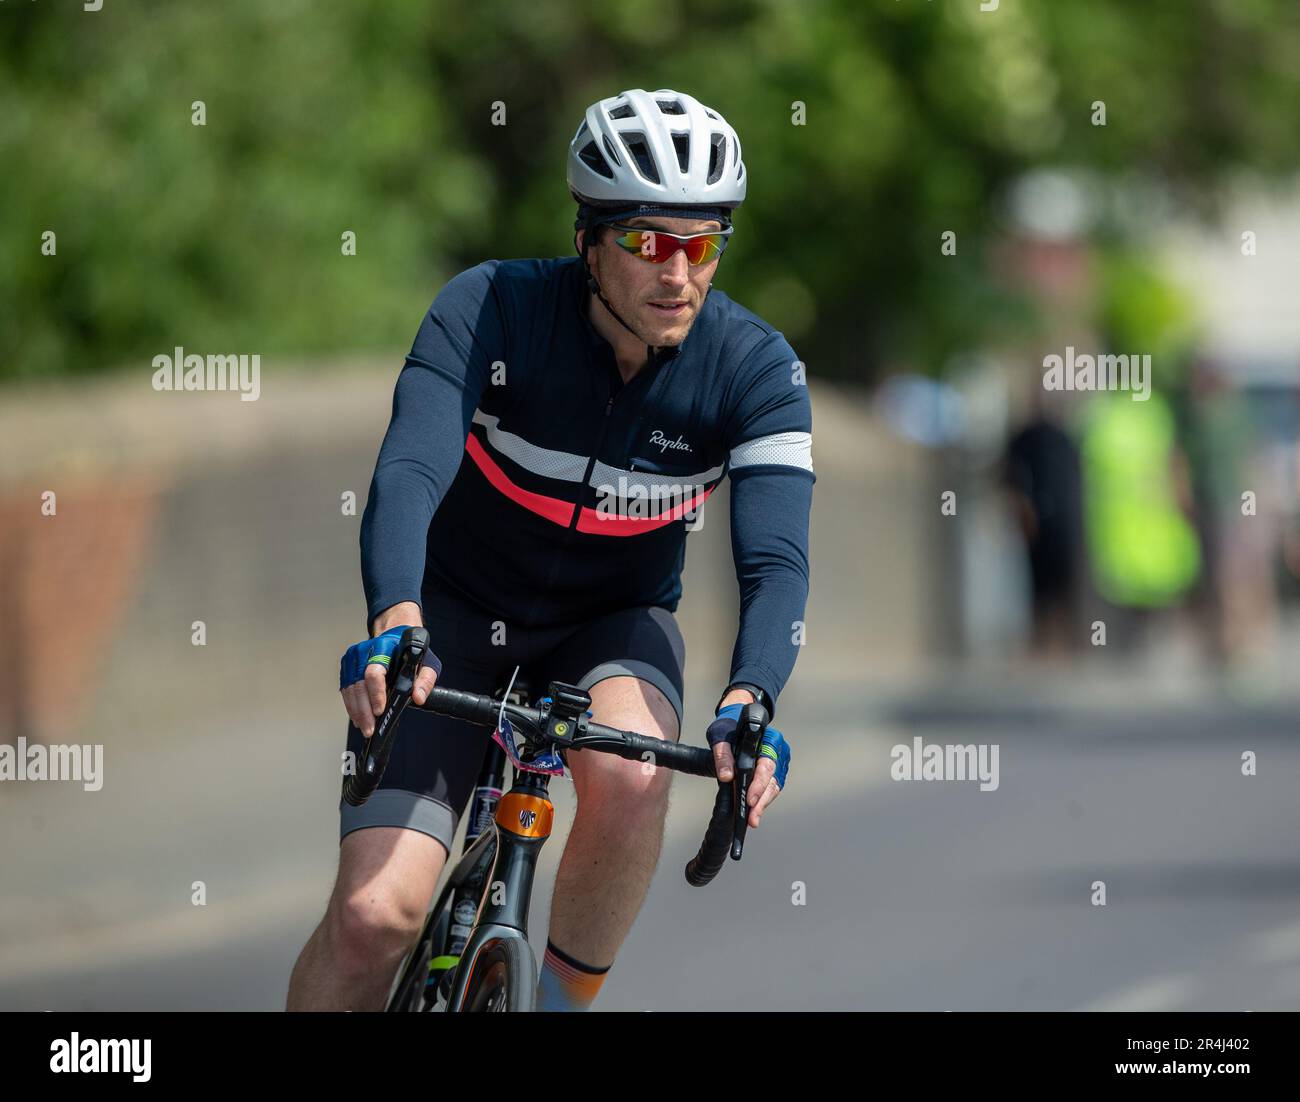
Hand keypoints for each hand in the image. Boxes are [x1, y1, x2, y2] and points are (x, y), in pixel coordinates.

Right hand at [339, 606, 440, 736]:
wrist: (395, 634)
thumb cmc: (409, 650)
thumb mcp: (426, 661)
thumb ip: (425, 679)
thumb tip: (418, 698)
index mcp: (384, 647)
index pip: (374, 672)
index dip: (376, 693)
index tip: (380, 711)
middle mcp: (364, 652)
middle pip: (359, 685)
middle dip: (364, 710)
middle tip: (370, 729)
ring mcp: (353, 659)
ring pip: (349, 689)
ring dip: (356, 711)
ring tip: (365, 728)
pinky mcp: (347, 667)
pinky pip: (346, 690)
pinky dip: (351, 706)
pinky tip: (358, 718)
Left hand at [706, 703, 790, 829]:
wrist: (736, 719)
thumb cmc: (728, 726)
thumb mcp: (719, 735)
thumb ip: (722, 754)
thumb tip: (726, 777)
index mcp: (768, 739)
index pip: (767, 765)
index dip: (759, 784)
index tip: (750, 799)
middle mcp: (778, 751)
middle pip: (773, 780)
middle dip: (762, 801)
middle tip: (752, 818)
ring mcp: (778, 761)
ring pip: (773, 787)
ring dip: (763, 804)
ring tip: (752, 820)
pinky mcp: (773, 771)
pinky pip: (770, 788)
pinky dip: (762, 800)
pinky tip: (754, 812)